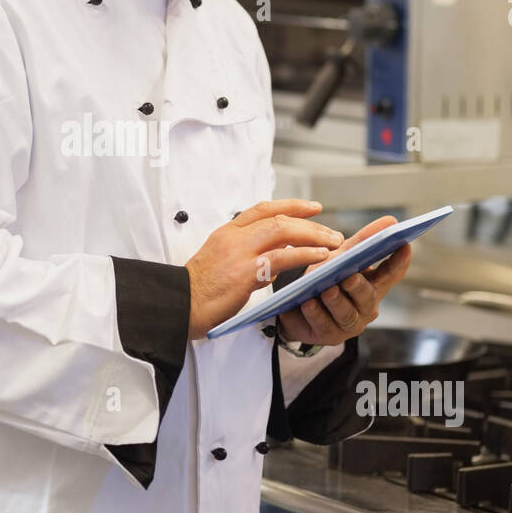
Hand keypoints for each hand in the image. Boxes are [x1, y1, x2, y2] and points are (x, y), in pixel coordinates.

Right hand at [186, 199, 344, 340]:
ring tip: (333, 243)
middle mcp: (233, 237)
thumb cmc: (197, 293)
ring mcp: (239, 252)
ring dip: (313, 235)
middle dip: (309, 222)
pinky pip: (282, 258)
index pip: (262, 209)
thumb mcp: (220, 265)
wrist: (178, 306)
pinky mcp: (245, 272)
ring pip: (283, 231)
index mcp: (226, 233)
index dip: (290, 205)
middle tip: (331, 231)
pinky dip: (305, 254)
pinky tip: (320, 257)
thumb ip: (246, 259)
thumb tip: (272, 266)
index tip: (311, 208)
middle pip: (278, 218)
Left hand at [276, 215, 411, 347]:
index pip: (392, 272)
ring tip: (326, 290)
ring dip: (336, 301)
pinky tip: (309, 303)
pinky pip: (324, 325)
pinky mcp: (330, 335)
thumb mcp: (341, 256)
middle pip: (368, 296)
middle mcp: (367, 306)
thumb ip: (364, 241)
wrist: (296, 304)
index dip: (399, 260)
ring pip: (347, 313)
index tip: (404, 244)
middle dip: (358, 286)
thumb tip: (391, 221)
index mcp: (374, 284)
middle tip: (348, 277)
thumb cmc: (324, 277)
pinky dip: (316, 313)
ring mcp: (350, 323)